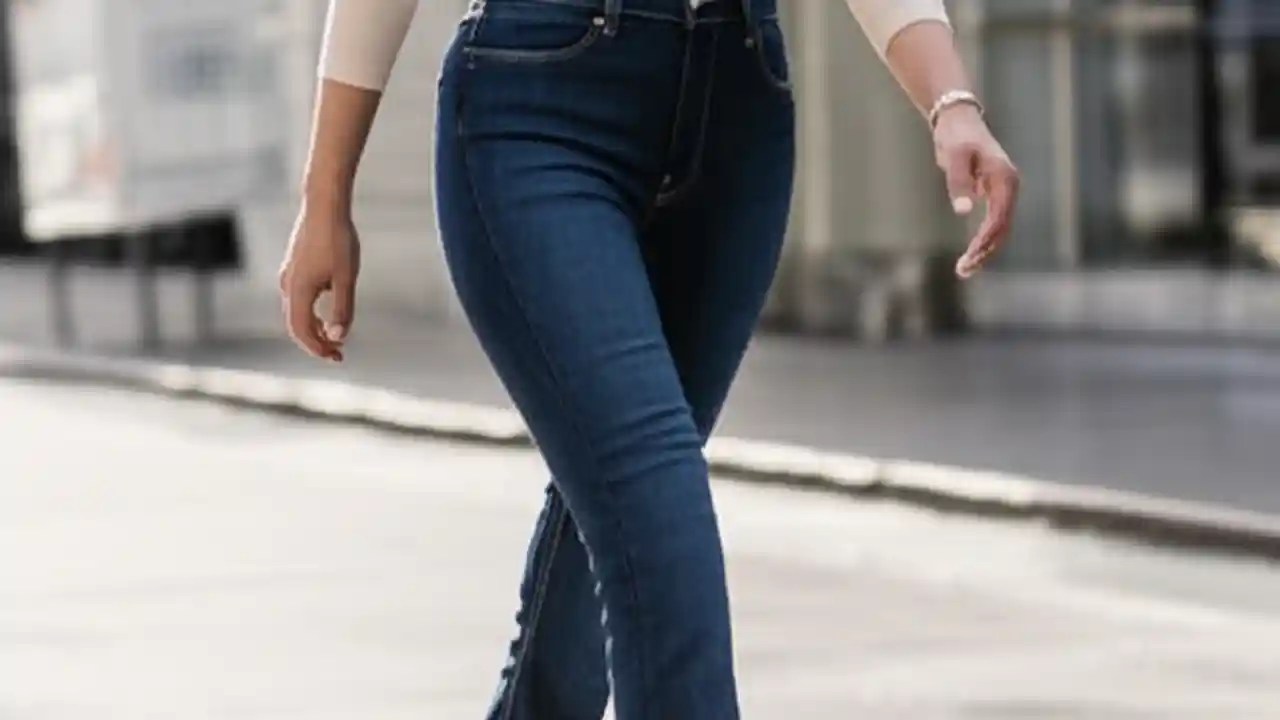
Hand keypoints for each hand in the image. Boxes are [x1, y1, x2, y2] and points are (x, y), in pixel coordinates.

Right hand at [278, 199, 360, 361]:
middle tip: (338, 354)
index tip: (337, 357)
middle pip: (296, 324)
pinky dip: (311, 313)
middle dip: (316, 342)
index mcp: (298, 290)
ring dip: (314, 328)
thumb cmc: (338, 239)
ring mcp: (289, 274)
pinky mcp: (295, 266)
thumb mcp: (346, 277)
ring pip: (296, 311)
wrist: (324, 204)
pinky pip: (298, 299)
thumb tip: (338, 338)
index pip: (301, 331)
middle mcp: (287, 284)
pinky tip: (327, 313)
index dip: (317, 348)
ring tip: (335, 337)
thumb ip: (343, 309)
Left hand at [932, 105, 1019, 278]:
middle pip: (1003, 228)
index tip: (969, 259)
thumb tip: (963, 212)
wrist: (957, 120)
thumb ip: (959, 183)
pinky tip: (972, 253)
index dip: (985, 241)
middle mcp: (1009, 187)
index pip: (999, 219)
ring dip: (985, 249)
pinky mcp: (993, 193)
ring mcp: (1003, 191)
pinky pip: (993, 222)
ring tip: (965, 268)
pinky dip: (984, 239)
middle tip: (963, 270)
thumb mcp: (955, 158)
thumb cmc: (956, 136)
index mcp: (1005, 180)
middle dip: (986, 251)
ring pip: (1000, 228)